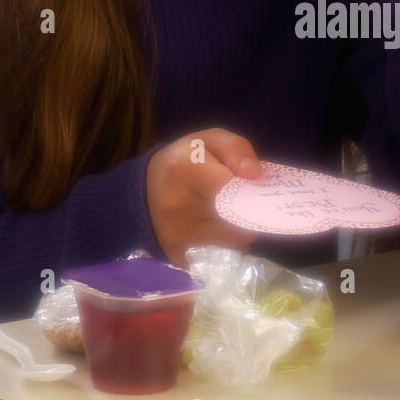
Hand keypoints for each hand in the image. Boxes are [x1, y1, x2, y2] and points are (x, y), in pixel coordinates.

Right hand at [146, 127, 261, 267]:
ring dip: (240, 227)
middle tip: (238, 198)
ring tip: (224, 212)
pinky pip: (224, 253)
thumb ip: (236, 148)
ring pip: (237, 239)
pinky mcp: (180, 257)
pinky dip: (227, 243)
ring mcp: (177, 235)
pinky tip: (215, 229)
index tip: (248, 183)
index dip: (249, 187)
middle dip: (248, 209)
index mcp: (183, 168)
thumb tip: (256, 175)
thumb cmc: (182, 163)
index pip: (234, 186)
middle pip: (240, 217)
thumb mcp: (207, 141)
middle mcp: (177, 205)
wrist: (143, 194)